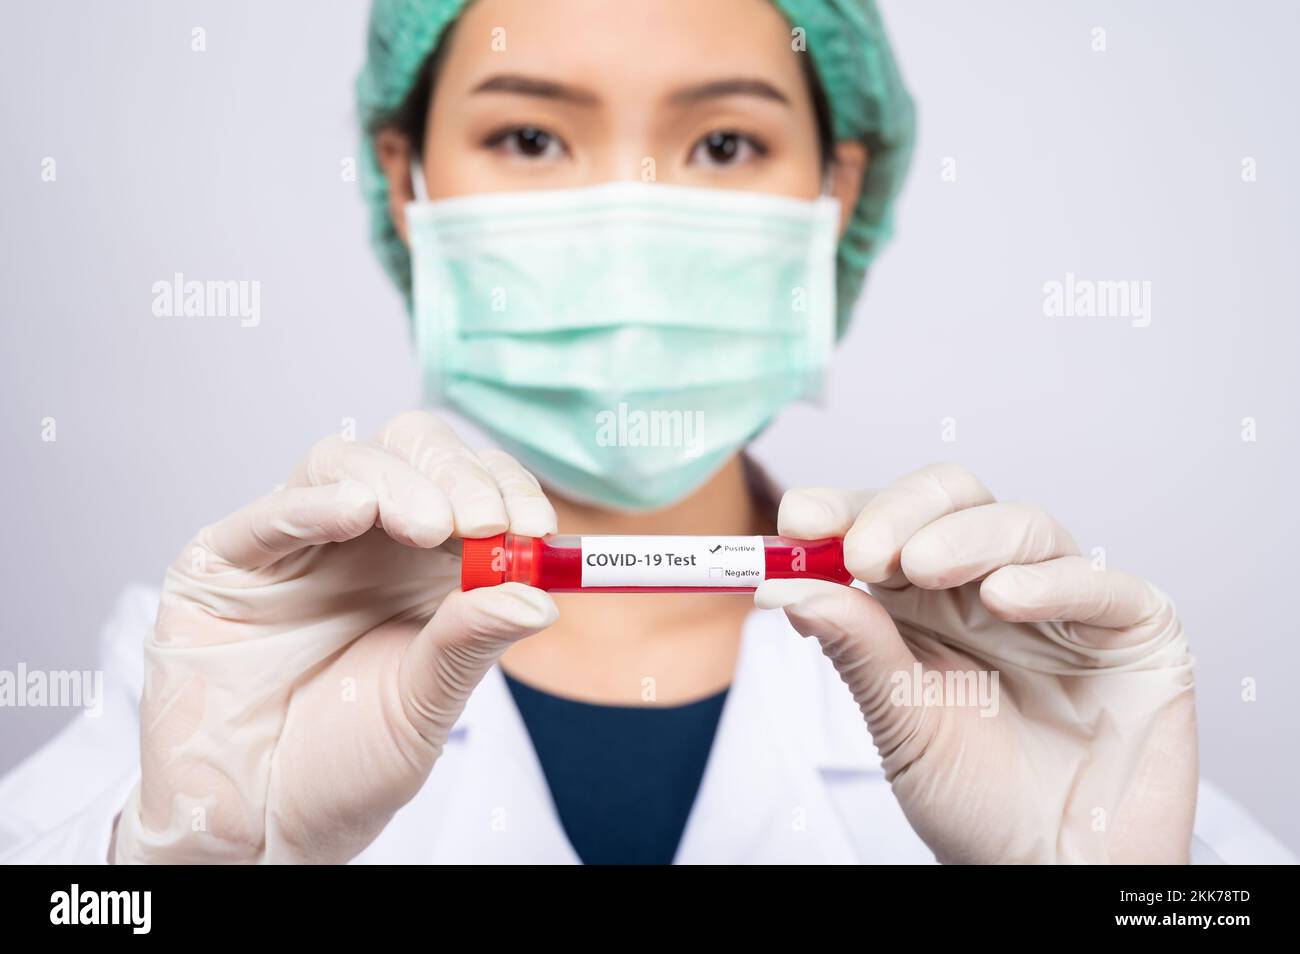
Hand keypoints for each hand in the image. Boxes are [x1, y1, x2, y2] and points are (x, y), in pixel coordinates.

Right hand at [113, 412, 557, 863]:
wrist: (262, 826)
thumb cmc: (347, 762)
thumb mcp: (426, 705)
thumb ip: (471, 643)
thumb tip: (542, 598)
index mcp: (425, 563)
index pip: (472, 487)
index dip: (506, 491)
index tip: (536, 527)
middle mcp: (363, 538)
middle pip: (412, 452)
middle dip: (457, 474)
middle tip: (485, 521)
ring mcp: (293, 544)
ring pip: (344, 463)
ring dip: (396, 482)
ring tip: (430, 526)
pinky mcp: (224, 563)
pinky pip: (267, 515)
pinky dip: (312, 504)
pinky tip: (352, 512)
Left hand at [756, 463, 1195, 863]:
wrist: (1051, 872)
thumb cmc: (974, 798)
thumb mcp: (898, 719)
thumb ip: (853, 645)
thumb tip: (780, 583)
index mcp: (927, 599)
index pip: (887, 521)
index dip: (844, 508)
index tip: (797, 521)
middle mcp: (992, 584)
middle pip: (953, 499)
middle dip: (903, 511)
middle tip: (865, 553)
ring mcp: (1065, 600)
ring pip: (1023, 525)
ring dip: (967, 535)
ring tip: (923, 569)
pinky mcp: (1136, 628)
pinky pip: (1102, 582)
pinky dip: (1052, 580)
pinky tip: (1008, 597)